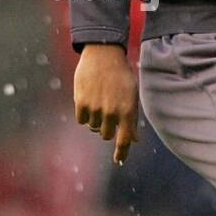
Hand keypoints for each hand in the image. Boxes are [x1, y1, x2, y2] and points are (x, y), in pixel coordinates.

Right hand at [74, 43, 138, 162]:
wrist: (103, 54)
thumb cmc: (121, 75)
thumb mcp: (132, 95)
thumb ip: (131, 119)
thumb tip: (134, 140)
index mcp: (127, 111)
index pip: (124, 140)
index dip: (121, 152)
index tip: (118, 160)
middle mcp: (112, 113)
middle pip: (106, 134)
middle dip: (107, 128)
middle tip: (107, 112)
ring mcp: (96, 108)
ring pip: (93, 127)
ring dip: (95, 120)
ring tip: (99, 101)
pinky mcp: (81, 103)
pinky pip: (81, 120)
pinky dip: (84, 114)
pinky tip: (88, 101)